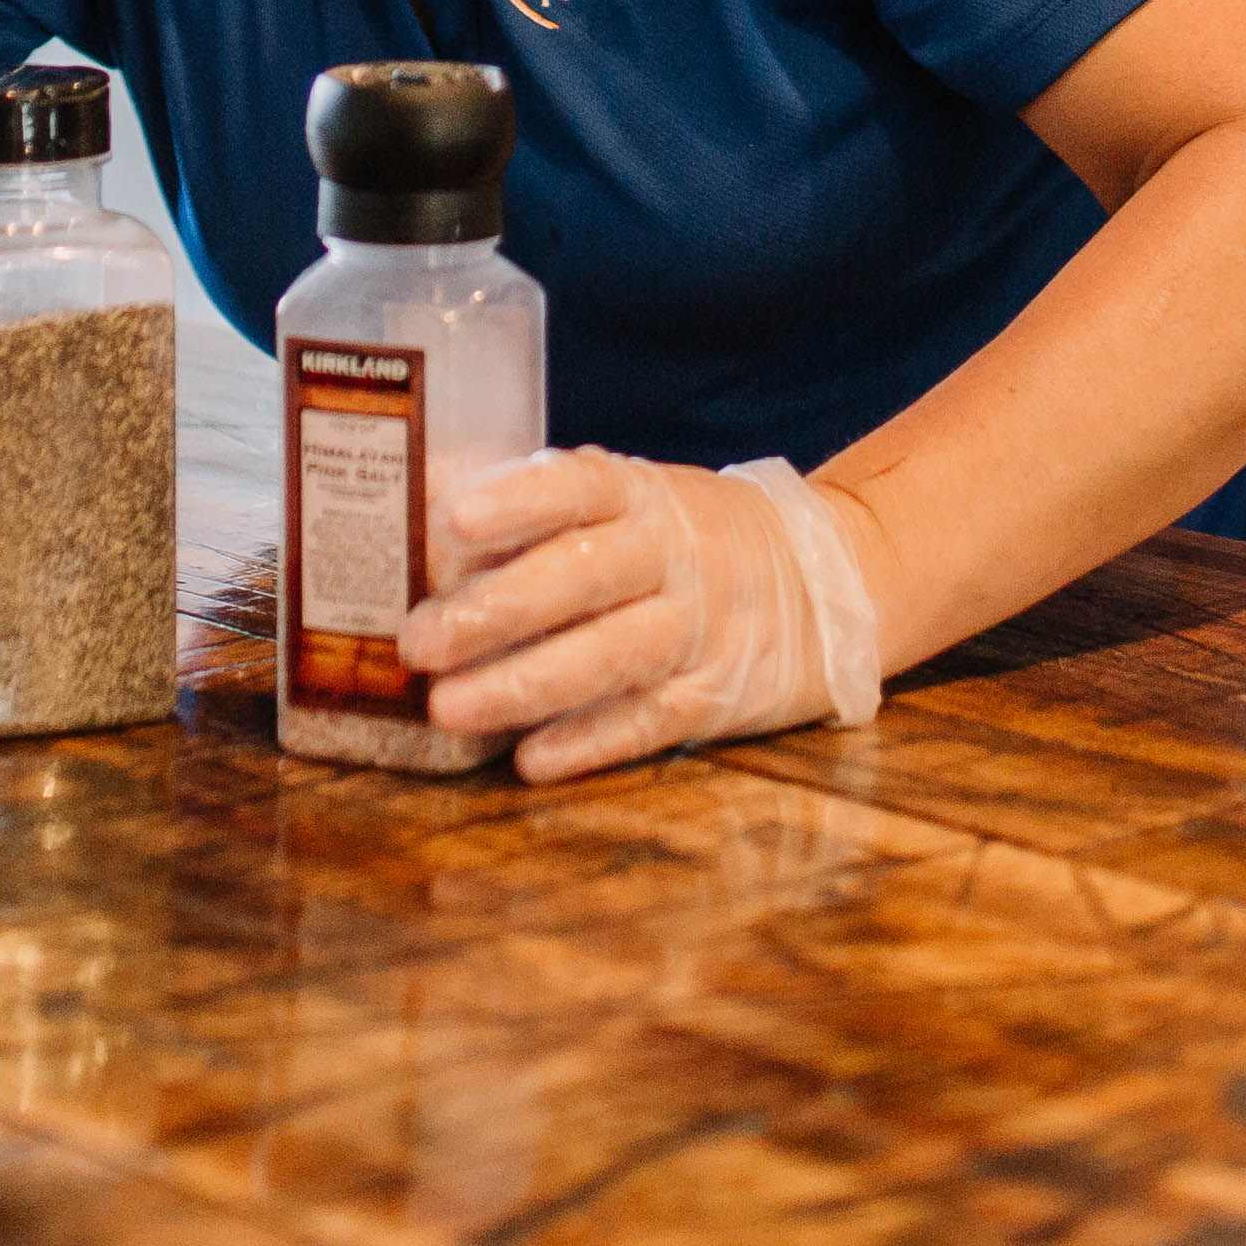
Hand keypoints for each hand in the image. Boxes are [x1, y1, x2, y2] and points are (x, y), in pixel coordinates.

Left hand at [395, 449, 885, 781]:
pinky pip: (648, 720)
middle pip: (583, 578)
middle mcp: (674, 555)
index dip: (517, 501)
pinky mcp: (717, 696)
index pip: (578, 487)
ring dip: (525, 684)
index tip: (454, 518)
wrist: (828, 583)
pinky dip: (588, 741)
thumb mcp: (633, 505)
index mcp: (642, 496)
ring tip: (449, 708)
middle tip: (419, 641)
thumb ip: (541, 513)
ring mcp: (701, 627)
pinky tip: (529, 758)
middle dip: (495, 610)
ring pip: (611, 656)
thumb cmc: (688, 541)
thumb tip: (418, 511)